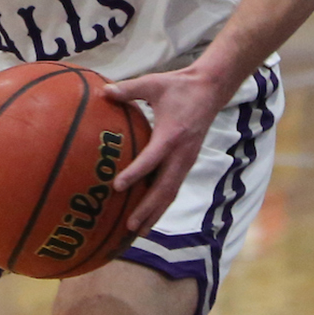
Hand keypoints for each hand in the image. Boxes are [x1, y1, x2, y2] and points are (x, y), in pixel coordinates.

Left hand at [104, 67, 230, 235]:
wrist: (210, 91)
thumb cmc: (179, 86)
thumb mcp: (153, 83)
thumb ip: (128, 89)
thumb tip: (103, 91)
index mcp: (172, 135)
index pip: (152, 159)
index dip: (136, 173)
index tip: (117, 186)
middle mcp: (182, 153)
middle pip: (165, 188)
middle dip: (147, 208)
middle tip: (129, 225)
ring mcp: (186, 161)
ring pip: (171, 193)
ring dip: (155, 213)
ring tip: (138, 232)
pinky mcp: (187, 163)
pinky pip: (174, 188)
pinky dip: (161, 205)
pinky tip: (148, 217)